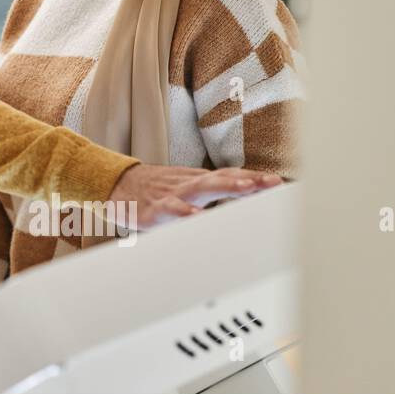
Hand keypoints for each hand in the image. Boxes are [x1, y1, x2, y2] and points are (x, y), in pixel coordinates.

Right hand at [109, 164, 282, 228]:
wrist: (114, 186)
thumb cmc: (155, 192)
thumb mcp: (184, 188)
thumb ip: (211, 194)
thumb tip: (244, 202)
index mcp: (197, 181)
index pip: (230, 175)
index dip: (254, 178)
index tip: (280, 182)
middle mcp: (188, 185)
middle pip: (222, 178)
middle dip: (248, 180)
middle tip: (272, 182)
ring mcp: (172, 195)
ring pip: (201, 188)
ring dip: (226, 187)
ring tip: (247, 187)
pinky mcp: (155, 210)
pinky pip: (171, 211)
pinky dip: (184, 213)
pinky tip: (197, 217)